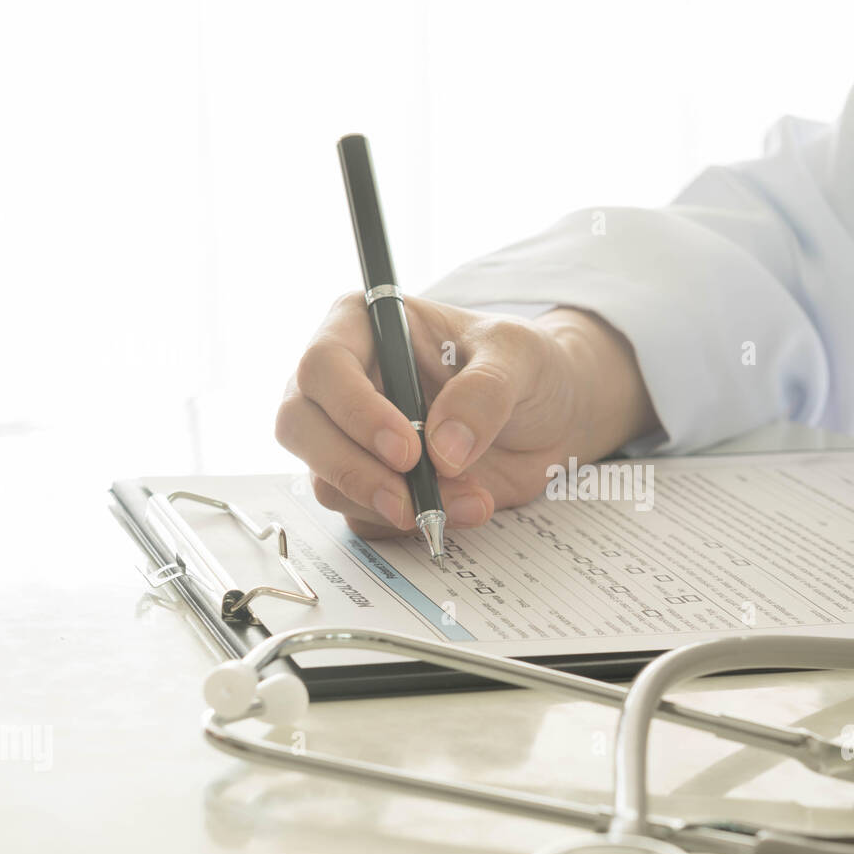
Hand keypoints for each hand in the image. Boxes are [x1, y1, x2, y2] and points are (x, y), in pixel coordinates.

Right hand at [276, 295, 657, 536]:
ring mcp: (352, 438)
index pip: (323, 366)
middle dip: (350, 470)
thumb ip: (484, 393)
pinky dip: (409, 525)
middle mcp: (346, 383)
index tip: (406, 450)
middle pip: (299, 427)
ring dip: (394, 505)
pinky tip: (465, 510)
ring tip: (472, 501)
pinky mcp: (374, 484)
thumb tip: (442, 450)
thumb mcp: (518, 357)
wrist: (554, 413)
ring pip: (327, 482)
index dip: (354, 411)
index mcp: (364, 327)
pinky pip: (364, 518)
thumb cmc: (526, 364)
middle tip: (408, 500)